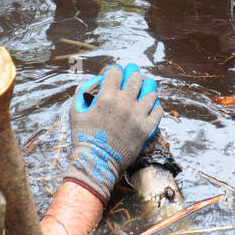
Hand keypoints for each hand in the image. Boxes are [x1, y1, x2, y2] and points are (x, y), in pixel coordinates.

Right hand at [63, 64, 162, 202]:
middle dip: (133, 75)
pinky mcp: (147, 128)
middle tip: (132, 76)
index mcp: (107, 96)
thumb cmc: (84, 138)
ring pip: (151, 93)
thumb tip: (92, 83)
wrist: (97, 162)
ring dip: (147, 89)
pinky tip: (150, 107)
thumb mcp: (75, 113)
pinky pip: (158, 111)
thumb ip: (81, 94)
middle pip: (136, 78)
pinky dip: (155, 107)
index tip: (116, 74)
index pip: (116, 72)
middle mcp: (125, 102)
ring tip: (144, 90)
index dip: (115, 71)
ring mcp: (138, 115)